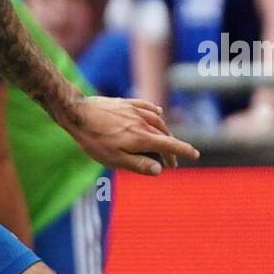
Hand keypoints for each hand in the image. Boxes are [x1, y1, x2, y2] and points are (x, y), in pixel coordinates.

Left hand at [64, 96, 199, 175]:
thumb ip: (138, 164)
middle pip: (164, 136)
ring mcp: (135, 111)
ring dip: (165, 133)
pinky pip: (147, 107)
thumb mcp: (114, 159)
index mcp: (142, 138)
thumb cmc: (94, 140)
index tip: (195, 155)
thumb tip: (159, 169)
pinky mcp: (126, 103)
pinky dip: (156, 113)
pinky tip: (158, 114)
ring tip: (165, 142)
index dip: (183, 151)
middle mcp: (143, 123)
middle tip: (171, 162)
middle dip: (171, 149)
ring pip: (158, 122)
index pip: (169, 146)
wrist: (78, 113)